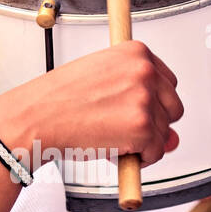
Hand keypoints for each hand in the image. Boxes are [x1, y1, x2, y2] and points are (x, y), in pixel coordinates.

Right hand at [0, 40, 182, 170]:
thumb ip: (138, 101)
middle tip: (120, 128)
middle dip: (152, 124)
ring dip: (142, 144)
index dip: (151, 103)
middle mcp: (144, 71)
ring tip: (110, 136)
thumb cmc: (60, 99)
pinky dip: (139, 159)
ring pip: (164, 134)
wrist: (37, 117)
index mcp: (136, 52)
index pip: (168, 82)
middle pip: (173, 108)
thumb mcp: (103, 85)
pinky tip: (114, 149)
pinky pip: (156, 152)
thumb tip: (172, 136)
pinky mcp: (143, 127)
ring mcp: (145, 99)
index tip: (132, 110)